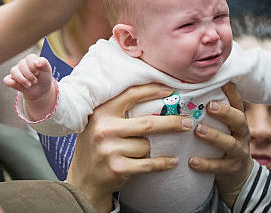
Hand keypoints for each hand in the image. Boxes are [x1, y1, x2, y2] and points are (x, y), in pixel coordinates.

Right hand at [2, 54, 52, 98]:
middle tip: (35, 81)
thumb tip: (36, 62)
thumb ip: (44, 63)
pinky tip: (19, 87)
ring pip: (14, 71)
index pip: (29, 58)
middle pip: (21, 65)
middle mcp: (22, 64)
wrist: (41, 90)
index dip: (33, 66)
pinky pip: (7, 80)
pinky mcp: (12, 80)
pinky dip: (11, 83)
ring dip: (22, 80)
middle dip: (29, 75)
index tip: (38, 73)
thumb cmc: (44, 77)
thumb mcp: (48, 70)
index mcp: (31, 59)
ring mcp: (16, 72)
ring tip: (29, 85)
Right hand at [66, 83, 189, 212]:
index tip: (170, 90)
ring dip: (148, 149)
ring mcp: (110, 150)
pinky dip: (163, 163)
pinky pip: (149, 164)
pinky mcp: (118, 168)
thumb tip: (155, 94)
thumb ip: (118, 109)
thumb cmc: (96, 145)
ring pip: (146, 145)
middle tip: (187, 122)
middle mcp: (104, 129)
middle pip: (148, 123)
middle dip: (172, 122)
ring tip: (137, 152)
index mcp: (101, 112)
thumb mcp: (100, 122)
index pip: (131, 94)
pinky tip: (172, 161)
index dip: (152, 90)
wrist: (83, 180)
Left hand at [188, 83, 251, 207]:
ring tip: (197, 130)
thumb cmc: (223, 141)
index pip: (237, 102)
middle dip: (225, 112)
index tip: (222, 81)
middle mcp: (242, 133)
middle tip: (209, 106)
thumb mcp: (223, 126)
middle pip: (239, 120)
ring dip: (214, 136)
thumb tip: (189, 87)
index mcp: (238, 120)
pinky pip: (220, 166)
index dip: (232, 91)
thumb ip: (211, 111)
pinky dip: (206, 164)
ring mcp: (239, 152)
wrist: (238, 174)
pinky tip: (192, 161)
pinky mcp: (232, 169)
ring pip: (230, 143)